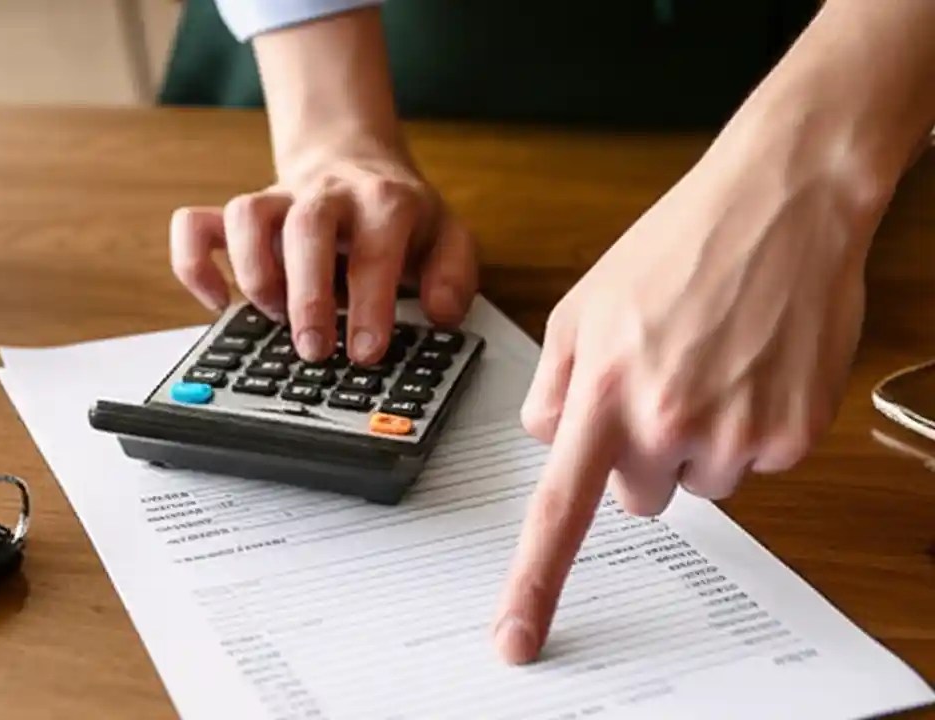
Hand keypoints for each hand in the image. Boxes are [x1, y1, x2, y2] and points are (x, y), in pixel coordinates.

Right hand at [170, 143, 477, 364]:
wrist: (353, 159)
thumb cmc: (398, 214)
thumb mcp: (446, 236)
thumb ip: (454, 275)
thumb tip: (441, 313)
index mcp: (384, 201)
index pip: (375, 246)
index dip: (369, 301)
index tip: (365, 350)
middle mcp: (327, 194)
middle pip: (306, 227)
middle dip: (307, 293)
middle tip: (314, 349)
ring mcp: (277, 200)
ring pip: (245, 216)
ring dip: (254, 273)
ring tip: (273, 319)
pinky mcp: (240, 213)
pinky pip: (195, 225)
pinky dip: (195, 265)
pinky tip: (218, 303)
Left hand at [492, 122, 887, 663]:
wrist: (780, 204)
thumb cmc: (675, 248)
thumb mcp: (581, 307)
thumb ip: (554, 386)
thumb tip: (548, 441)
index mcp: (604, 394)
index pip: (560, 510)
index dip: (534, 582)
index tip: (515, 637)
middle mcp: (669, 422)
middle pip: (637, 497)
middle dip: (638, 456)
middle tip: (659, 384)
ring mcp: (738, 431)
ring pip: (699, 481)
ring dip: (697, 439)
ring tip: (710, 361)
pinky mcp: (795, 433)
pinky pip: (755, 461)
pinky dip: (751, 426)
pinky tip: (752, 365)